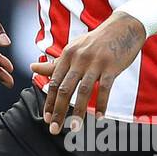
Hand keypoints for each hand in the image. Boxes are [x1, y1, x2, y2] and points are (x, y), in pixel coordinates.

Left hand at [31, 12, 145, 133]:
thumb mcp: (73, 49)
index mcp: (67, 55)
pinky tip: (100, 117)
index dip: (50, 102)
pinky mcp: (111, 66)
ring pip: (84, 91)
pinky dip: (102, 104)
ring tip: (74, 127)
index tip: (47, 119)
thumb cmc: (96, 41)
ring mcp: (96, 62)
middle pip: (66, 89)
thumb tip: (32, 68)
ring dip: (78, 112)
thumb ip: (54, 63)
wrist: (124, 27)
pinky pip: (105, 89)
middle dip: (59, 111)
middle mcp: (79, 59)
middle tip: (54, 129)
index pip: (55, 82)